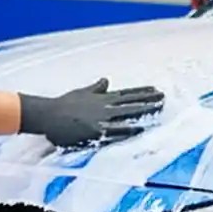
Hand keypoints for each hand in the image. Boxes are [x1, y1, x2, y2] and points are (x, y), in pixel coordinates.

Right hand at [19, 78, 163, 147]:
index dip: (142, 93)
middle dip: (148, 101)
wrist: (48, 115)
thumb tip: (106, 80)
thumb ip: (96, 88)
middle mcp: (104, 106)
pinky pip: (116, 130)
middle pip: (131, 103)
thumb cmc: (63, 105)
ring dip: (143, 113)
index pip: (127, 94)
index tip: (156, 90)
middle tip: (164, 99)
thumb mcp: (81, 92)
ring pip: (127, 115)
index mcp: (102, 98)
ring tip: (159, 111)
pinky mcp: (96, 131)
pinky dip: (129, 129)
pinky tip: (141, 128)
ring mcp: (101, 118)